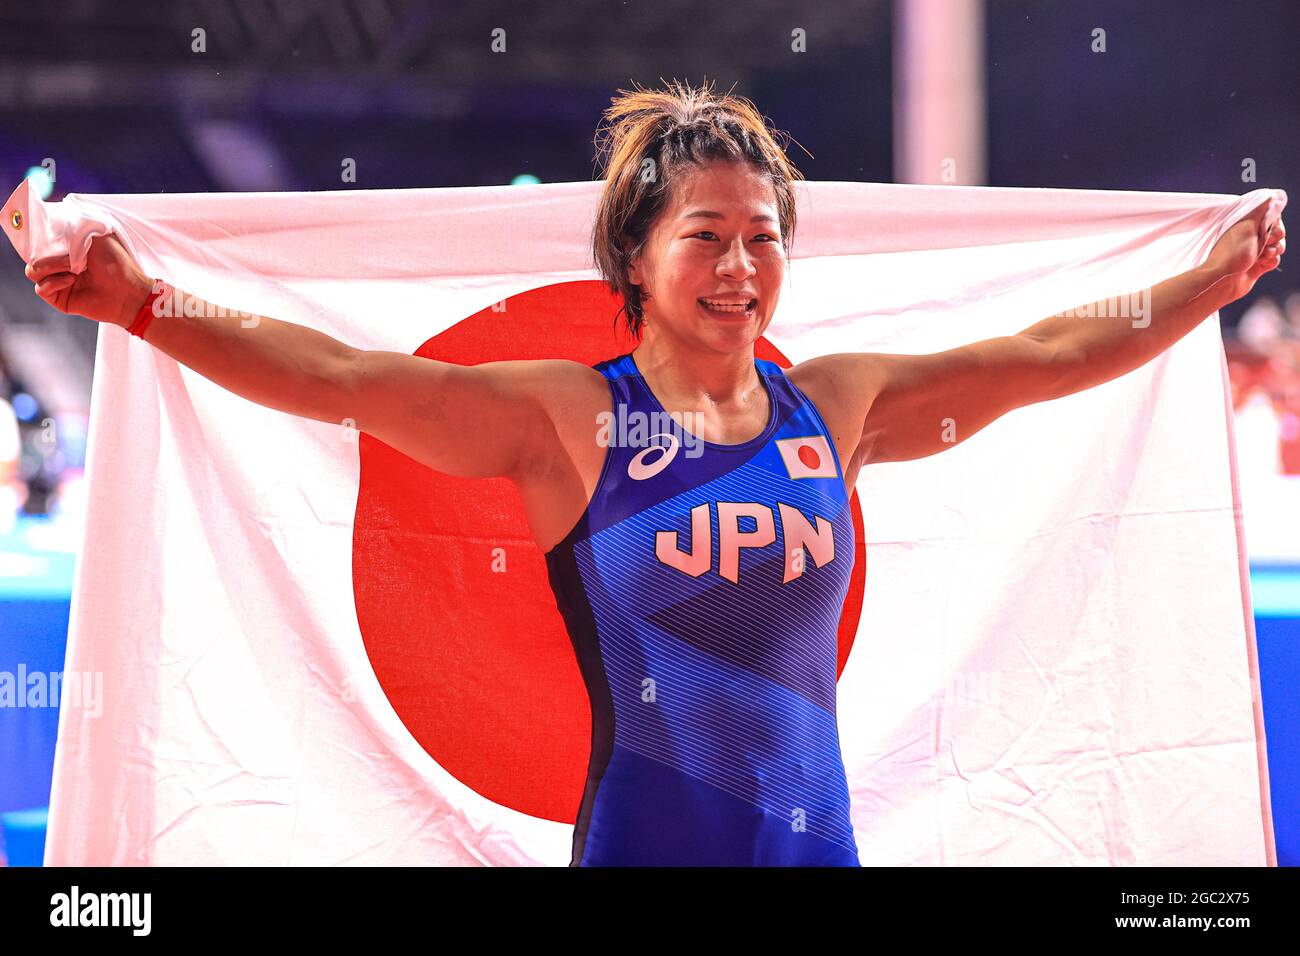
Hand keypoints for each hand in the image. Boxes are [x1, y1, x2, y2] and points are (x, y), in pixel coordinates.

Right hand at [24, 233, 154, 327]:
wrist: (129, 290)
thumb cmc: (116, 263)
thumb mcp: (94, 236)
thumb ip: (71, 230)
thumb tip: (49, 225)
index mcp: (66, 252)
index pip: (39, 245)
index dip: (38, 240)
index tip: (41, 234)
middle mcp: (59, 267)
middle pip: (32, 258)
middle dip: (47, 253)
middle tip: (70, 256)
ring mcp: (59, 283)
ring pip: (33, 272)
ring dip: (50, 266)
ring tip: (74, 267)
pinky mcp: (60, 299)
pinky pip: (41, 289)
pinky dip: (54, 282)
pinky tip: (72, 280)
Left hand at [1205, 195, 1286, 302]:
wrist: (1222, 281)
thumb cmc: (1231, 252)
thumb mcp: (1247, 226)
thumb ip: (1261, 210)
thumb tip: (1273, 195)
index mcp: (1246, 224)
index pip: (1272, 216)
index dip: (1274, 222)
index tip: (1265, 228)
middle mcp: (1250, 236)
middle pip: (1278, 231)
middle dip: (1275, 238)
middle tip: (1261, 244)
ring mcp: (1254, 251)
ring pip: (1279, 246)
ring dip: (1274, 250)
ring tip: (1261, 256)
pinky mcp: (1258, 266)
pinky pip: (1275, 260)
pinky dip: (1271, 262)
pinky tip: (1261, 265)